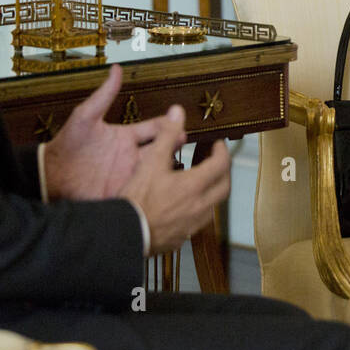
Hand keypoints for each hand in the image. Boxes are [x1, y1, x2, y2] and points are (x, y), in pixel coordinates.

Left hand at [42, 64, 172, 201]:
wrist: (52, 174)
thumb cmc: (67, 144)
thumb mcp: (86, 116)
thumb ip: (104, 94)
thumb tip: (116, 69)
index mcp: (126, 137)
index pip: (154, 128)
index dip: (169, 124)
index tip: (180, 119)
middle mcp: (131, 156)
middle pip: (161, 150)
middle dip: (175, 146)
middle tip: (184, 140)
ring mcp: (129, 175)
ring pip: (157, 172)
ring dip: (169, 170)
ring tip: (183, 165)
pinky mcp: (124, 191)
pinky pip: (144, 191)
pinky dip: (156, 190)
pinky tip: (167, 189)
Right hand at [120, 119, 231, 255]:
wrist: (125, 234)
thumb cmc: (137, 199)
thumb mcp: (151, 161)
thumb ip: (167, 135)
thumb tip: (178, 112)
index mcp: (195, 186)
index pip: (222, 164)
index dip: (222, 149)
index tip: (216, 142)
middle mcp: (200, 206)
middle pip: (224, 185)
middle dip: (222, 170)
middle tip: (212, 159)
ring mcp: (193, 224)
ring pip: (213, 204)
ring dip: (211, 189)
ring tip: (198, 178)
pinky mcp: (183, 236)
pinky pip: (199, 220)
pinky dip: (198, 206)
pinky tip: (184, 202)